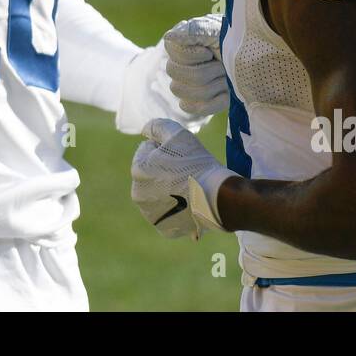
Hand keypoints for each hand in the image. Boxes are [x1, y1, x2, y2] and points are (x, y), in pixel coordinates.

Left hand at [131, 118, 236, 240]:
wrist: (217, 197)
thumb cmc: (196, 163)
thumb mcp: (177, 134)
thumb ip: (157, 127)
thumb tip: (145, 130)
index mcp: (138, 170)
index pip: (147, 151)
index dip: (165, 149)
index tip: (180, 156)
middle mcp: (138, 194)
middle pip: (151, 174)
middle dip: (163, 170)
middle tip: (186, 171)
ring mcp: (150, 214)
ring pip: (158, 194)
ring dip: (168, 190)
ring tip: (189, 188)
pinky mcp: (164, 228)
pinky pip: (168, 213)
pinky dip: (176, 209)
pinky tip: (190, 203)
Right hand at [163, 14, 228, 115]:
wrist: (256, 61)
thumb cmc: (236, 41)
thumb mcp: (219, 31)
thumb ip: (194, 31)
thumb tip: (169, 36)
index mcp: (179, 45)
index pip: (174, 53)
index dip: (195, 54)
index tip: (211, 51)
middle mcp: (178, 66)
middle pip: (178, 75)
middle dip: (207, 70)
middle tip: (222, 64)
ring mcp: (185, 88)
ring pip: (188, 93)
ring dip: (215, 84)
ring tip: (227, 76)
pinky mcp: (197, 105)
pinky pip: (198, 108)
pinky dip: (217, 100)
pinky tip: (227, 91)